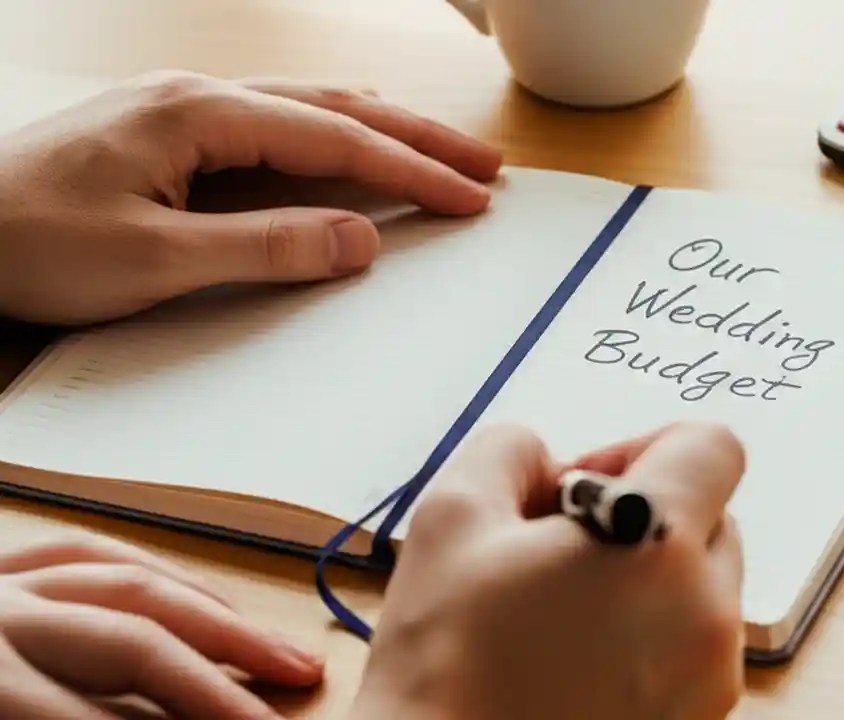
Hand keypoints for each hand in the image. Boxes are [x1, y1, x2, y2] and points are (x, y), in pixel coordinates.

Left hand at [0, 70, 502, 324]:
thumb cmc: (28, 243)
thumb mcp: (154, 260)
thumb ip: (266, 248)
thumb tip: (361, 241)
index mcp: (201, 114)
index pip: (336, 141)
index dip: (414, 170)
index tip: (472, 197)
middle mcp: (198, 97)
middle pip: (336, 109)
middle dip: (418, 137)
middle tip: (486, 165)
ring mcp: (182, 110)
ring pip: (308, 110)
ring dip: (381, 131)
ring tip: (441, 151)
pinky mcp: (169, 136)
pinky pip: (272, 127)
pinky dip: (331, 139)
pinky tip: (347, 146)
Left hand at [0, 531, 321, 718]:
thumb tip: (164, 719)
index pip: (112, 700)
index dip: (204, 711)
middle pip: (139, 625)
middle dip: (230, 657)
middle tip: (300, 686)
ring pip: (126, 577)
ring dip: (211, 614)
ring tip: (274, 649)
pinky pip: (84, 552)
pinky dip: (151, 572)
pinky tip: (195, 596)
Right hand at [350, 423, 745, 719]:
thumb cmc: (445, 667)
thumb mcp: (452, 516)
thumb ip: (512, 451)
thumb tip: (547, 460)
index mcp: (659, 547)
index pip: (712, 447)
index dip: (645, 447)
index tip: (584, 486)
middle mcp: (707, 614)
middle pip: (711, 516)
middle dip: (640, 514)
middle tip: (559, 546)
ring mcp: (710, 679)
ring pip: (702, 587)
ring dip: (645, 579)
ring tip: (561, 610)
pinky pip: (690, 650)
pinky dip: (648, 638)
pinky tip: (573, 658)